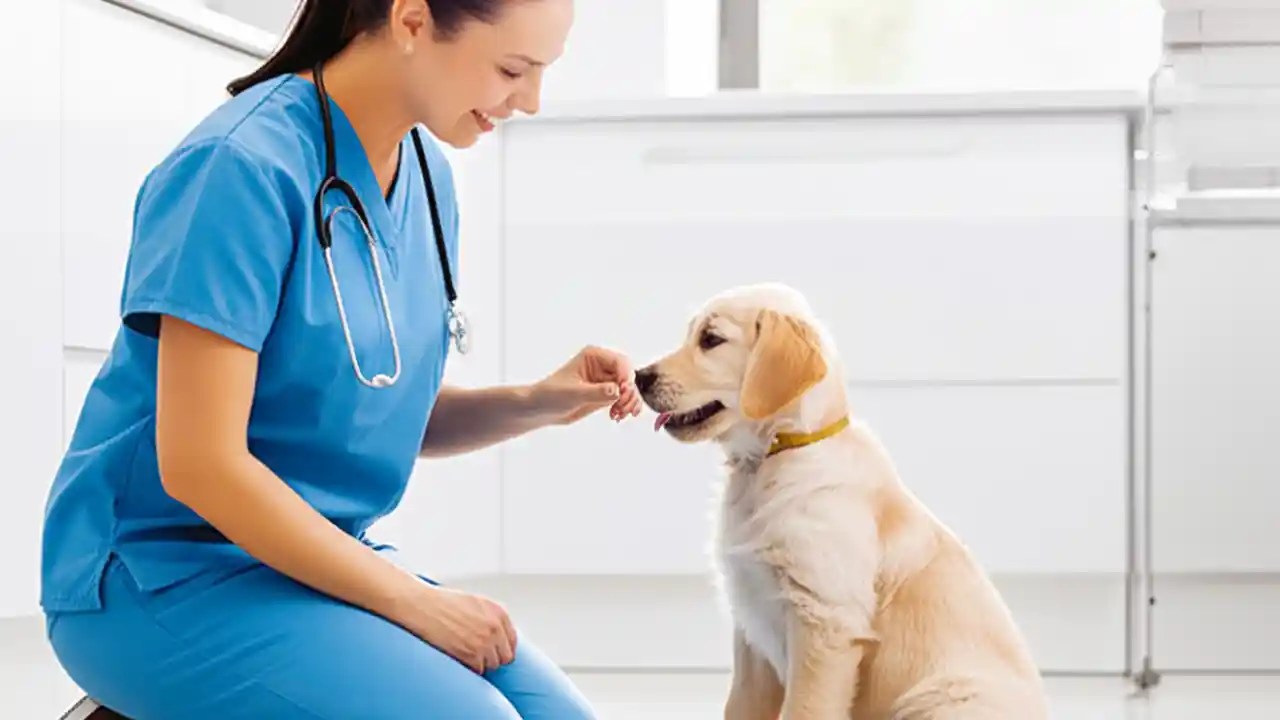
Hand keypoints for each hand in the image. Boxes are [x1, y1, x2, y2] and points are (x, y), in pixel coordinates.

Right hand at [398, 584, 516, 673]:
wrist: (422, 606)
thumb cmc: (443, 603)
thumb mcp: (475, 603)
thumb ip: (491, 618)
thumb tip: (498, 637)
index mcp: (498, 612)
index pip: (511, 641)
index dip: (501, 649)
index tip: (492, 652)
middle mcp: (495, 627)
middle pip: (504, 657)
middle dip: (491, 657)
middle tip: (476, 655)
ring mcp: (484, 641)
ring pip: (491, 665)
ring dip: (480, 664)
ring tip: (464, 654)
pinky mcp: (471, 654)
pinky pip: (478, 671)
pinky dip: (469, 668)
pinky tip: (458, 658)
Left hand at [531, 345, 642, 424]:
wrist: (541, 409)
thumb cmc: (551, 395)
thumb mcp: (573, 394)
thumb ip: (596, 392)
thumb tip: (617, 391)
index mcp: (594, 356)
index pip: (620, 361)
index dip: (626, 376)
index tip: (623, 392)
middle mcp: (603, 365)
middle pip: (628, 375)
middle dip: (630, 393)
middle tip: (622, 408)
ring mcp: (606, 380)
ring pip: (629, 389)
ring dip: (629, 402)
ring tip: (620, 415)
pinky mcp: (607, 394)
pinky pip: (625, 399)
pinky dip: (626, 408)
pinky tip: (617, 417)